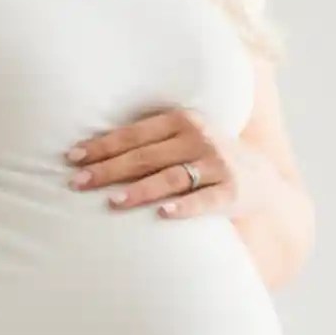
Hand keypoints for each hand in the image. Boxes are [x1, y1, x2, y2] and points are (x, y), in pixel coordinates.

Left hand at [64, 106, 277, 218]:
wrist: (263, 178)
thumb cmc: (206, 158)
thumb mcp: (183, 140)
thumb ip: (149, 142)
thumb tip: (91, 154)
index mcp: (182, 120)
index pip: (133, 134)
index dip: (102, 146)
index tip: (72, 158)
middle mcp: (199, 137)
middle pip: (145, 156)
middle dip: (108, 170)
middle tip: (78, 183)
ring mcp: (217, 164)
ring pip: (171, 177)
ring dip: (140, 189)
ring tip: (112, 201)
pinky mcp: (233, 191)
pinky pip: (205, 200)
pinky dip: (184, 207)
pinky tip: (163, 214)